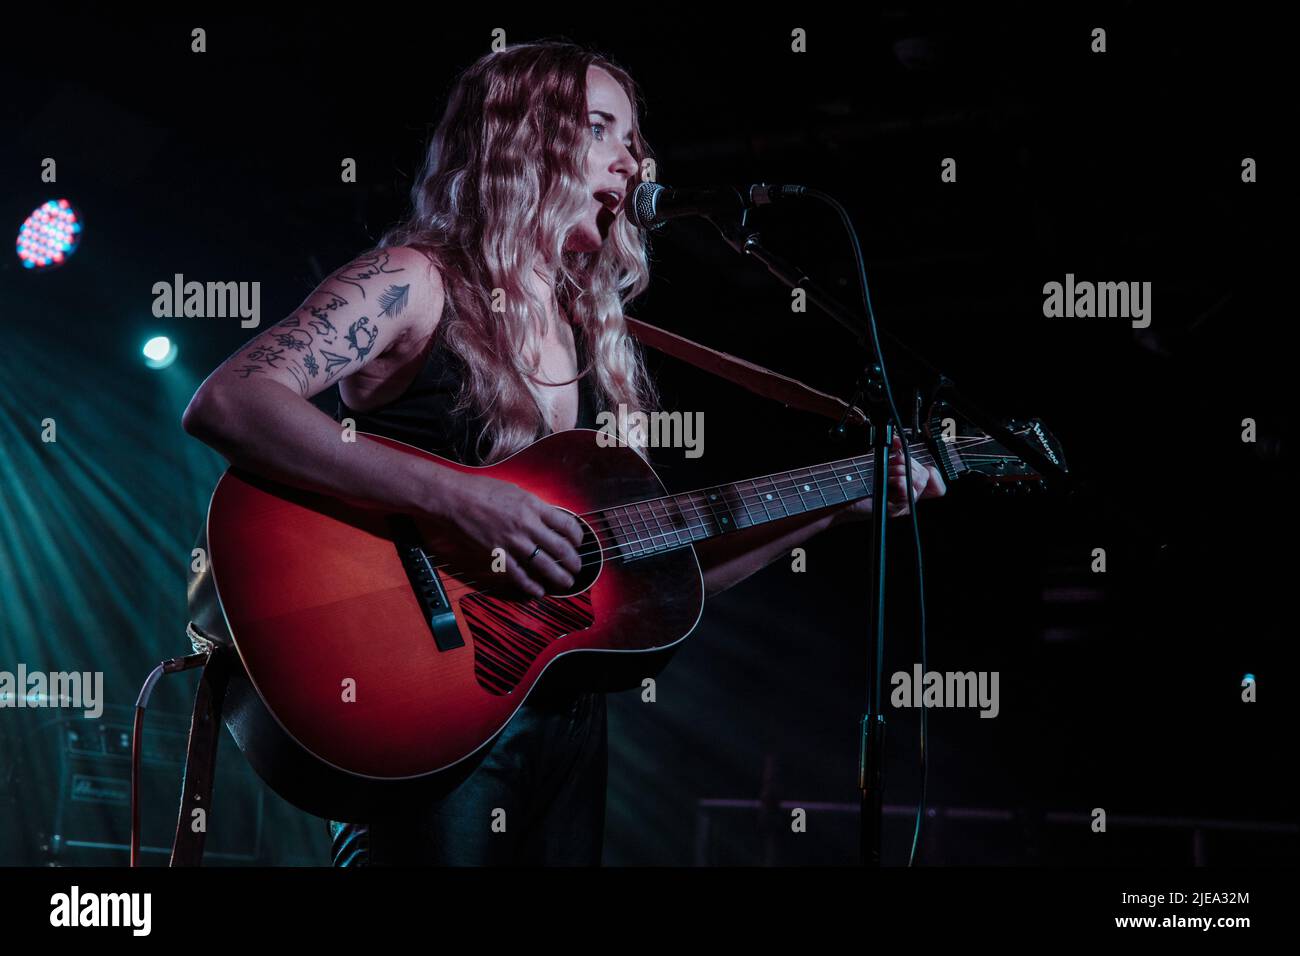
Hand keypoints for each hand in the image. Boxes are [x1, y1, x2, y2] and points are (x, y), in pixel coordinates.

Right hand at [420, 471, 583, 597]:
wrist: (454, 498)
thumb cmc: (481, 490)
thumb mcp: (515, 491)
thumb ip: (533, 506)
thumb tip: (547, 517)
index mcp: (533, 506)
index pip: (566, 524)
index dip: (577, 536)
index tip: (578, 542)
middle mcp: (527, 525)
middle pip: (560, 548)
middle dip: (573, 561)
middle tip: (577, 567)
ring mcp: (512, 541)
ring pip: (544, 564)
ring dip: (559, 576)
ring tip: (567, 583)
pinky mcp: (497, 554)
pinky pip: (519, 574)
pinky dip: (531, 585)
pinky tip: (538, 591)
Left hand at [837, 433, 947, 522]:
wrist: (843, 495)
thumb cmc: (858, 481)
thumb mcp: (878, 459)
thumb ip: (892, 449)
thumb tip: (899, 440)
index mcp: (909, 482)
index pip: (934, 477)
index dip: (928, 467)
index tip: (907, 460)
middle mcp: (909, 493)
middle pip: (926, 474)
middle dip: (905, 464)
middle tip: (888, 467)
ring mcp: (905, 503)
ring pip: (918, 480)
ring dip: (899, 472)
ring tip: (885, 475)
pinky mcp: (897, 508)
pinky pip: (909, 491)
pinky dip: (898, 482)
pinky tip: (887, 482)